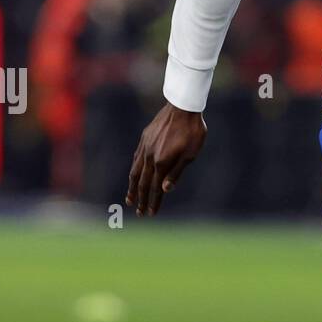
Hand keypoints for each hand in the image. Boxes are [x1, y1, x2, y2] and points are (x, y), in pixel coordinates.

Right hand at [126, 102, 206, 216]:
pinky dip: (134, 170)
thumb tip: (165, 189)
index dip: (153, 202)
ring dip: (133, 187)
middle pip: (143, 183)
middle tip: (139, 213)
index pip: (156, 188)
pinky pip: (136, 158)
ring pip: (135, 171)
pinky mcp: (144, 138)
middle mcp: (150, 157)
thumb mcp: (190, 155)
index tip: (150, 214)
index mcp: (162, 163)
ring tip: (130, 199)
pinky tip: (134, 175)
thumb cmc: (192, 132)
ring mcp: (145, 147)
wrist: (183, 107)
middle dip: (141, 200)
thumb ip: (176, 172)